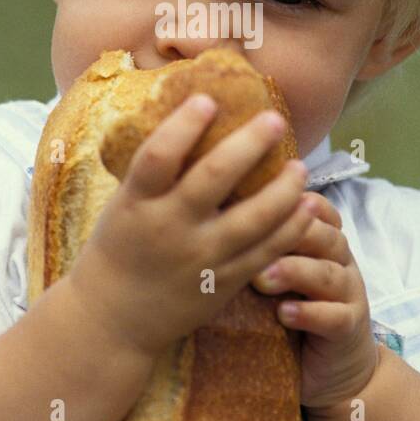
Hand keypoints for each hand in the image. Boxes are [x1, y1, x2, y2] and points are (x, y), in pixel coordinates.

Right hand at [67, 95, 320, 359]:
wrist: (113, 320)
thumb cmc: (119, 249)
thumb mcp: (124, 205)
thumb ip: (155, 172)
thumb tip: (192, 116)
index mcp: (136, 203)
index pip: (158, 156)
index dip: (184, 126)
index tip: (208, 100)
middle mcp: (169, 228)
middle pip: (214, 178)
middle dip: (249, 145)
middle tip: (274, 120)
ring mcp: (199, 258)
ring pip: (253, 219)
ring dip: (283, 189)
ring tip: (300, 167)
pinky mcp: (222, 282)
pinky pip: (265, 252)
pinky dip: (291, 228)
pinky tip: (306, 206)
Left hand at [251, 193, 378, 412]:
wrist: (334, 369)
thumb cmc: (294, 312)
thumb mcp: (277, 276)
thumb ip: (260, 248)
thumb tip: (212, 218)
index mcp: (323, 241)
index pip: (316, 209)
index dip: (290, 201)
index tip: (251, 200)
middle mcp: (340, 261)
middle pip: (323, 235)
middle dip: (289, 234)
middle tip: (250, 240)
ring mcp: (349, 293)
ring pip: (329, 273)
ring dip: (296, 272)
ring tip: (263, 279)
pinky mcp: (349, 328)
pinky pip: (335, 316)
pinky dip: (311, 313)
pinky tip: (285, 314)